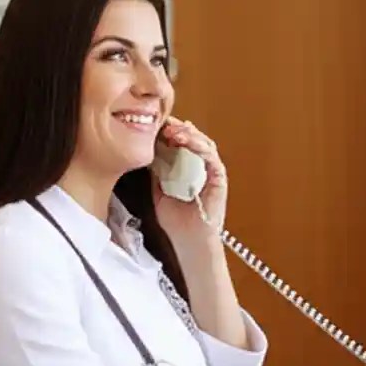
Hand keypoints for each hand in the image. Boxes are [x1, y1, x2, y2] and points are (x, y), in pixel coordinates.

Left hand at [152, 117, 227, 252]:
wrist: (189, 242)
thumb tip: (146, 152)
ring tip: (173, 130)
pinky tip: (187, 141)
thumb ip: (156, 172)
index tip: (154, 124)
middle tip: (164, 123)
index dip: (168, 131)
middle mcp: (201, 166)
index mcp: (187, 168)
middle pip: (192, 138)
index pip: (180, 143)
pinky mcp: (219, 178)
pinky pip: (211, 157)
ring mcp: (211, 171)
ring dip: (188, 134)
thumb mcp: (158, 191)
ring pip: (203, 143)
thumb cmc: (176, 222)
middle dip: (178, 128)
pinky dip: (199, 146)